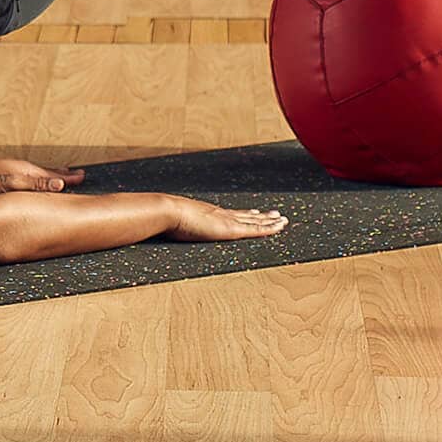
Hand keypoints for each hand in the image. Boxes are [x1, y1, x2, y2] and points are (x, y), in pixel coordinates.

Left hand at [0, 154, 86, 196]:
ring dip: (49, 176)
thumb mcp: (12, 183)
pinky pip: (24, 176)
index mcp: (26, 171)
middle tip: (77, 175)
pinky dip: (34, 179)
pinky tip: (28, 182)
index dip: (68, 178)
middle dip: (62, 175)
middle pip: (47, 172)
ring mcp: (10, 170)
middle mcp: (20, 168)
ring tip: (58, 176)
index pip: (53, 175)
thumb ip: (36, 184)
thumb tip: (61, 184)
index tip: (83, 177)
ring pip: (35, 174)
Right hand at [162, 196, 286, 241]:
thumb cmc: (165, 218)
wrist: (168, 211)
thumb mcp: (172, 223)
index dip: (245, 214)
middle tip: (276, 215)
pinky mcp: (231, 229)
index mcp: (208, 213)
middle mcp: (221, 214)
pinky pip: (256, 229)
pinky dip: (269, 228)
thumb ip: (171, 226)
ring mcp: (227, 220)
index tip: (255, 212)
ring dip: (271, 221)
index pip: (231, 214)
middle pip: (247, 216)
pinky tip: (279, 227)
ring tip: (283, 220)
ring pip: (256, 222)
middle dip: (262, 216)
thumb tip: (158, 226)